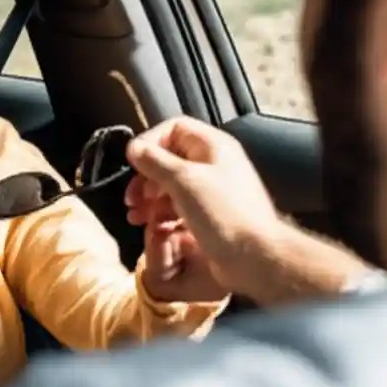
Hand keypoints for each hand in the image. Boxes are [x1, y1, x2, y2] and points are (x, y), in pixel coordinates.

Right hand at [126, 116, 368, 305]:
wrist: (255, 257)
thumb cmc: (224, 214)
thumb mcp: (184, 181)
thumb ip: (155, 161)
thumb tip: (133, 147)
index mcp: (213, 146)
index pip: (174, 128)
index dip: (151, 141)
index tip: (133, 162)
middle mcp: (212, 164)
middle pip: (169, 158)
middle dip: (145, 176)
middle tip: (131, 197)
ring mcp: (211, 190)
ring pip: (171, 185)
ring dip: (149, 198)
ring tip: (136, 215)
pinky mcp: (208, 215)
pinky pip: (178, 206)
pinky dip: (161, 213)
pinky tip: (152, 226)